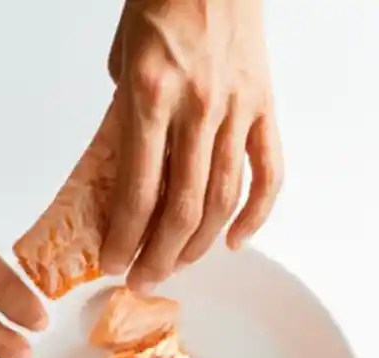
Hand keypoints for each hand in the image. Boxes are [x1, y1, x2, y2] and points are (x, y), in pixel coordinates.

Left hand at [105, 0, 282, 290]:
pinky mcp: (264, 107)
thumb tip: (128, 161)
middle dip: (160, 254)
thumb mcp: (122, 56)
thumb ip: (126, 113)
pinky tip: (235, 240)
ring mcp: (236, 111)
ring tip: (179, 267)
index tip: (111, 261)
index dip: (125, 236)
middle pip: (182, 206)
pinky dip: (255, 214)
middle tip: (143, 279)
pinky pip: (268, 172)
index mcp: (152, 94)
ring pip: (223, 199)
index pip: (139, 188)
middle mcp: (197, 109)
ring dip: (199, 244)